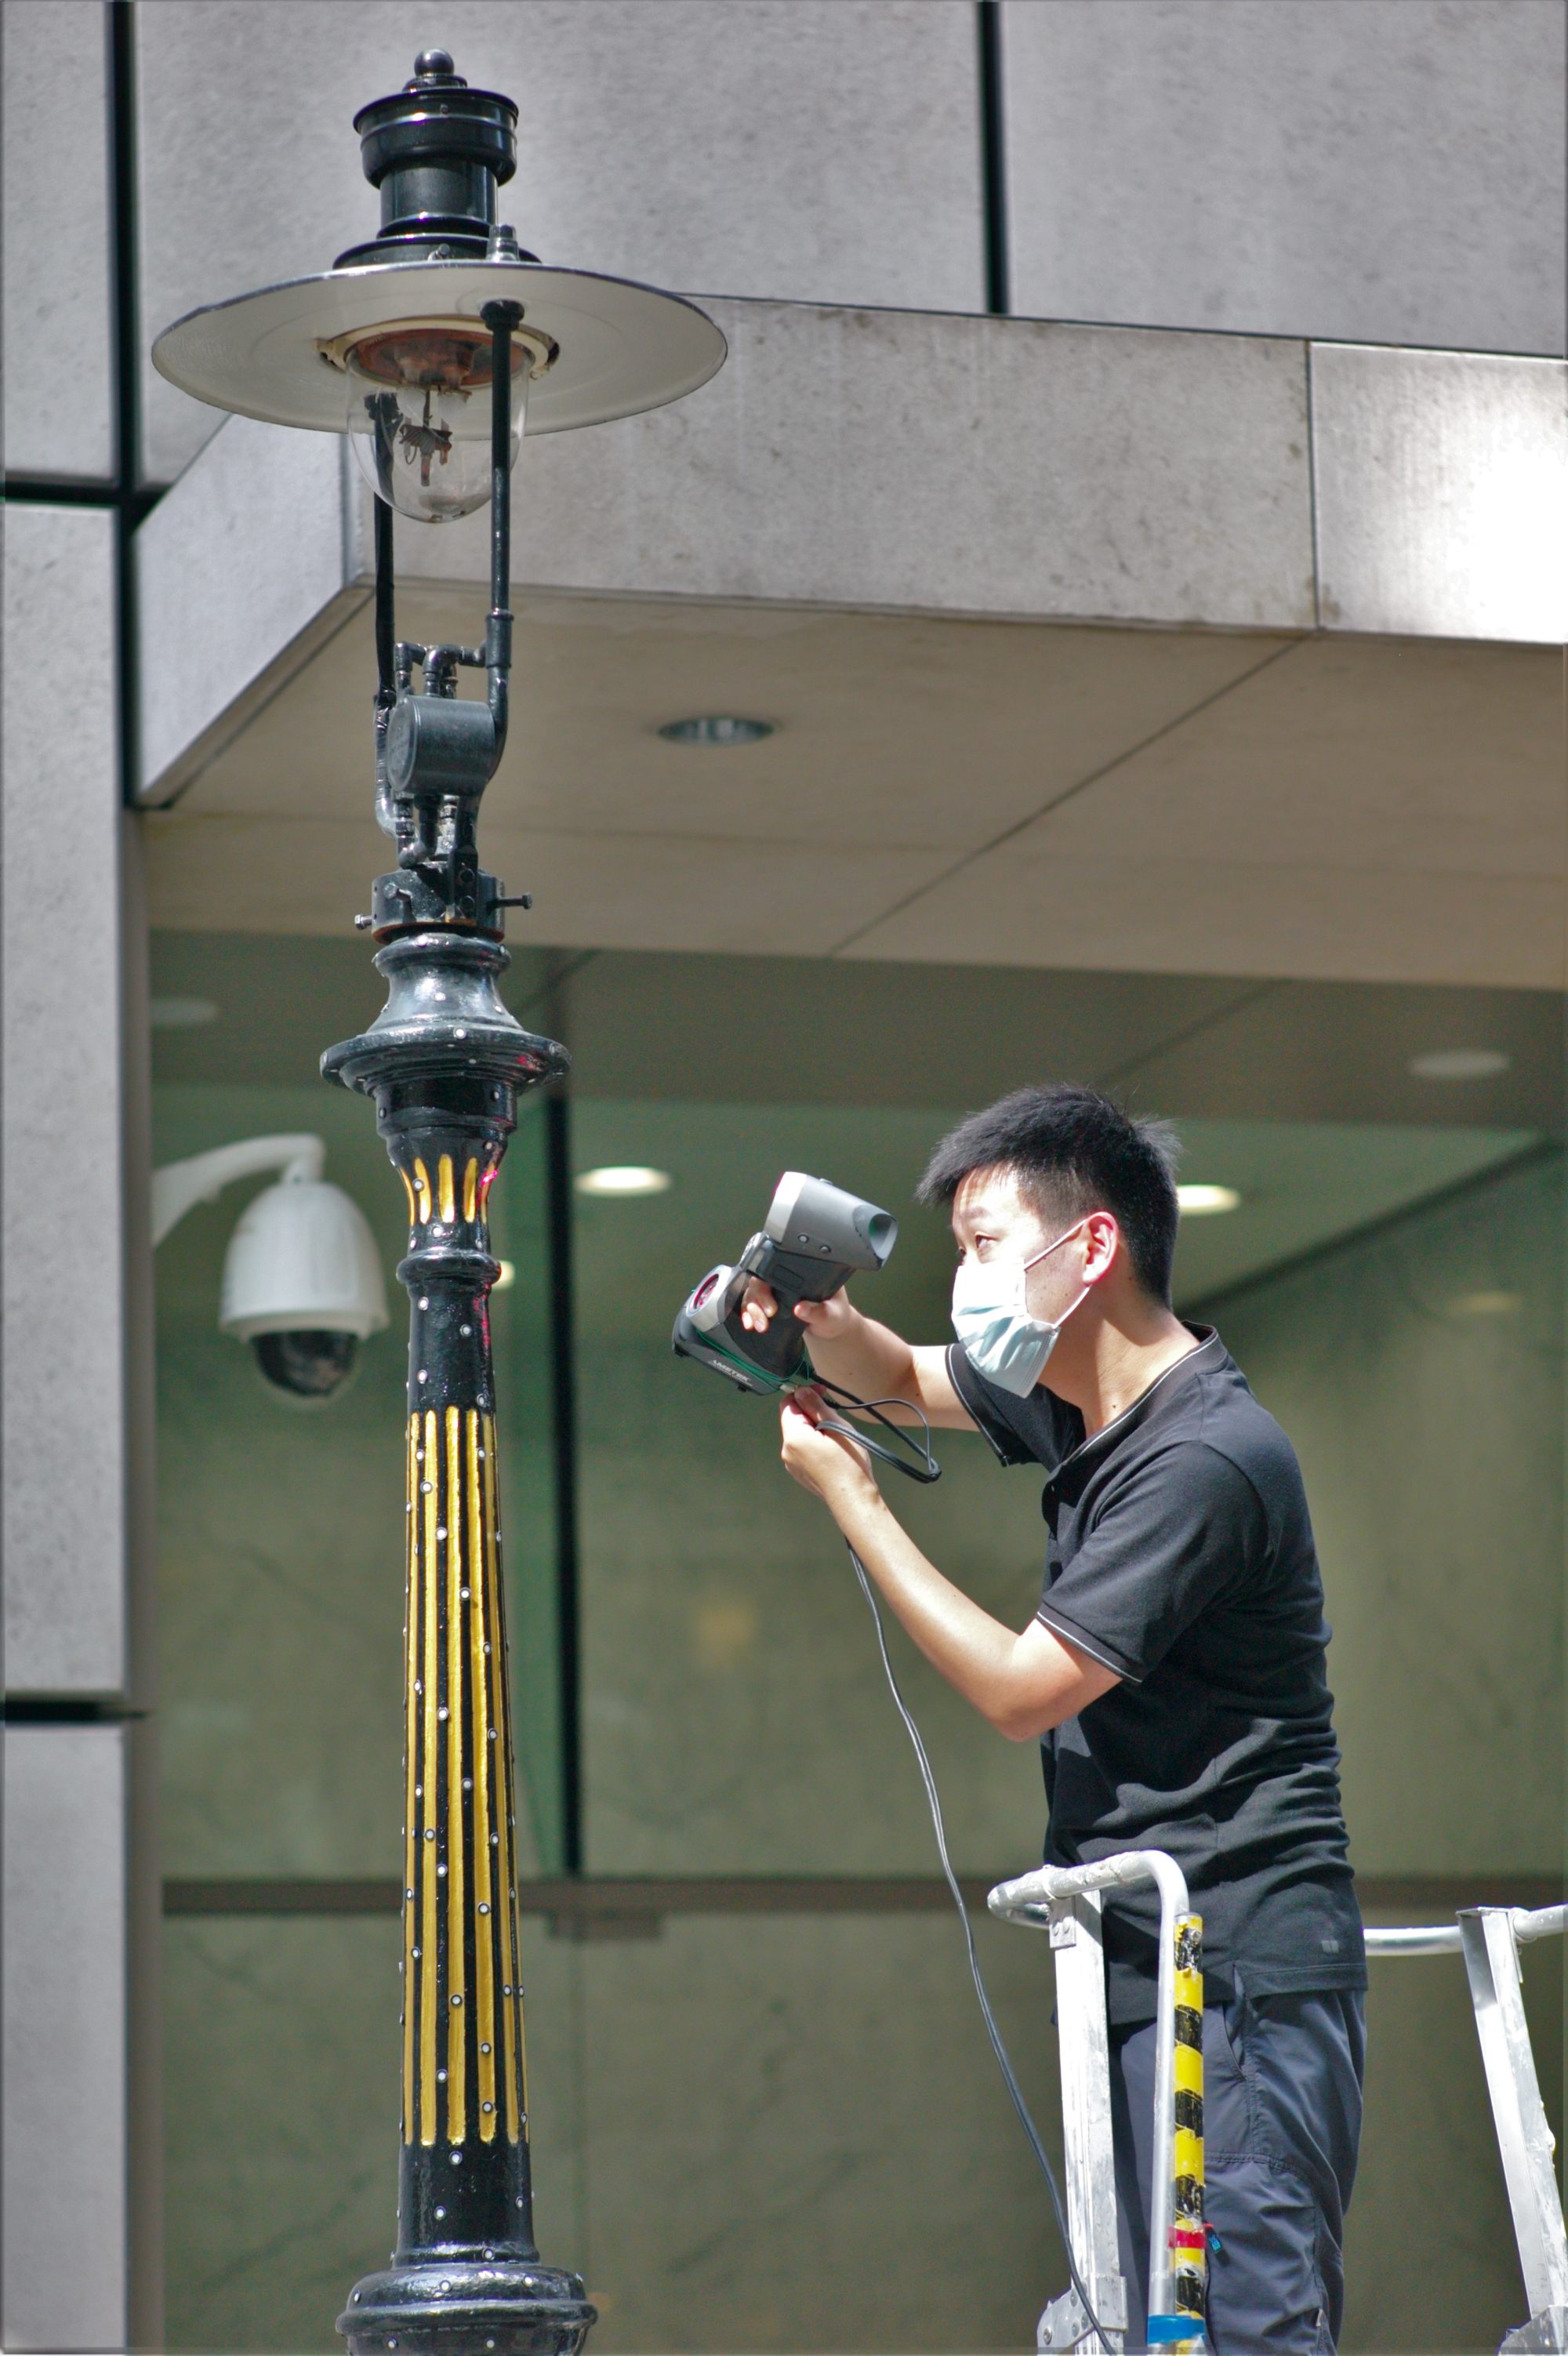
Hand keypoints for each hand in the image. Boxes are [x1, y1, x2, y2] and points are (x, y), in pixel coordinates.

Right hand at [740, 1280, 856, 1340]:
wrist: (829, 1327)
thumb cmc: (834, 1315)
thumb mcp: (832, 1314)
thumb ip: (819, 1312)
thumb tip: (800, 1308)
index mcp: (804, 1271)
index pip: (780, 1266)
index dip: (769, 1280)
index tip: (773, 1305)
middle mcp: (787, 1276)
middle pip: (762, 1278)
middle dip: (759, 1298)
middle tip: (768, 1316)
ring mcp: (776, 1289)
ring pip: (753, 1292)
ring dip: (751, 1308)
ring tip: (759, 1326)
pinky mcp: (769, 1301)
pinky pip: (752, 1304)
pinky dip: (747, 1313)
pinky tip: (749, 1324)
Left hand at [778, 1389, 877, 1513]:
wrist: (853, 1498)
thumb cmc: (848, 1461)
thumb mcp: (836, 1426)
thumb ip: (816, 1406)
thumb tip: (800, 1390)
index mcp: (792, 1437)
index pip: (787, 1404)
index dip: (804, 1394)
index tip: (824, 1393)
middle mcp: (786, 1451)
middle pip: (792, 1420)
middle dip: (811, 1412)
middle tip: (835, 1416)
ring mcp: (791, 1465)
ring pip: (799, 1435)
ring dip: (814, 1428)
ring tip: (836, 1435)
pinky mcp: (799, 1473)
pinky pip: (803, 1449)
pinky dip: (814, 1443)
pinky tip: (832, 1450)